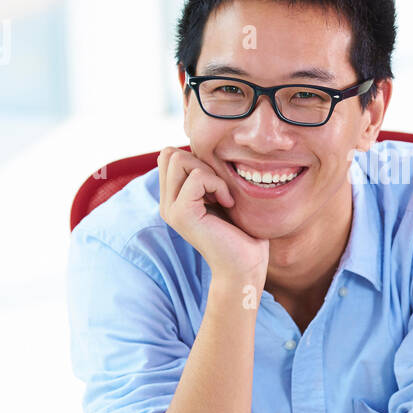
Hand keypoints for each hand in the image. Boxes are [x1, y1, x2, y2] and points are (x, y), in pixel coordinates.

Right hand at [157, 147, 270, 287]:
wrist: (245, 266)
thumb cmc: (242, 233)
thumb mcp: (222, 196)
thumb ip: (208, 176)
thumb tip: (204, 147)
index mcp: (173, 198)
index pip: (169, 156)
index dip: (197, 159)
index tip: (218, 183)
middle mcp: (166, 203)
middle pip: (170, 154)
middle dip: (201, 162)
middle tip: (221, 188)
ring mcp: (171, 209)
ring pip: (178, 159)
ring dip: (209, 172)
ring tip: (223, 195)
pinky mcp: (181, 213)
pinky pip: (198, 177)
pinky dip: (219, 185)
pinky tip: (228, 204)